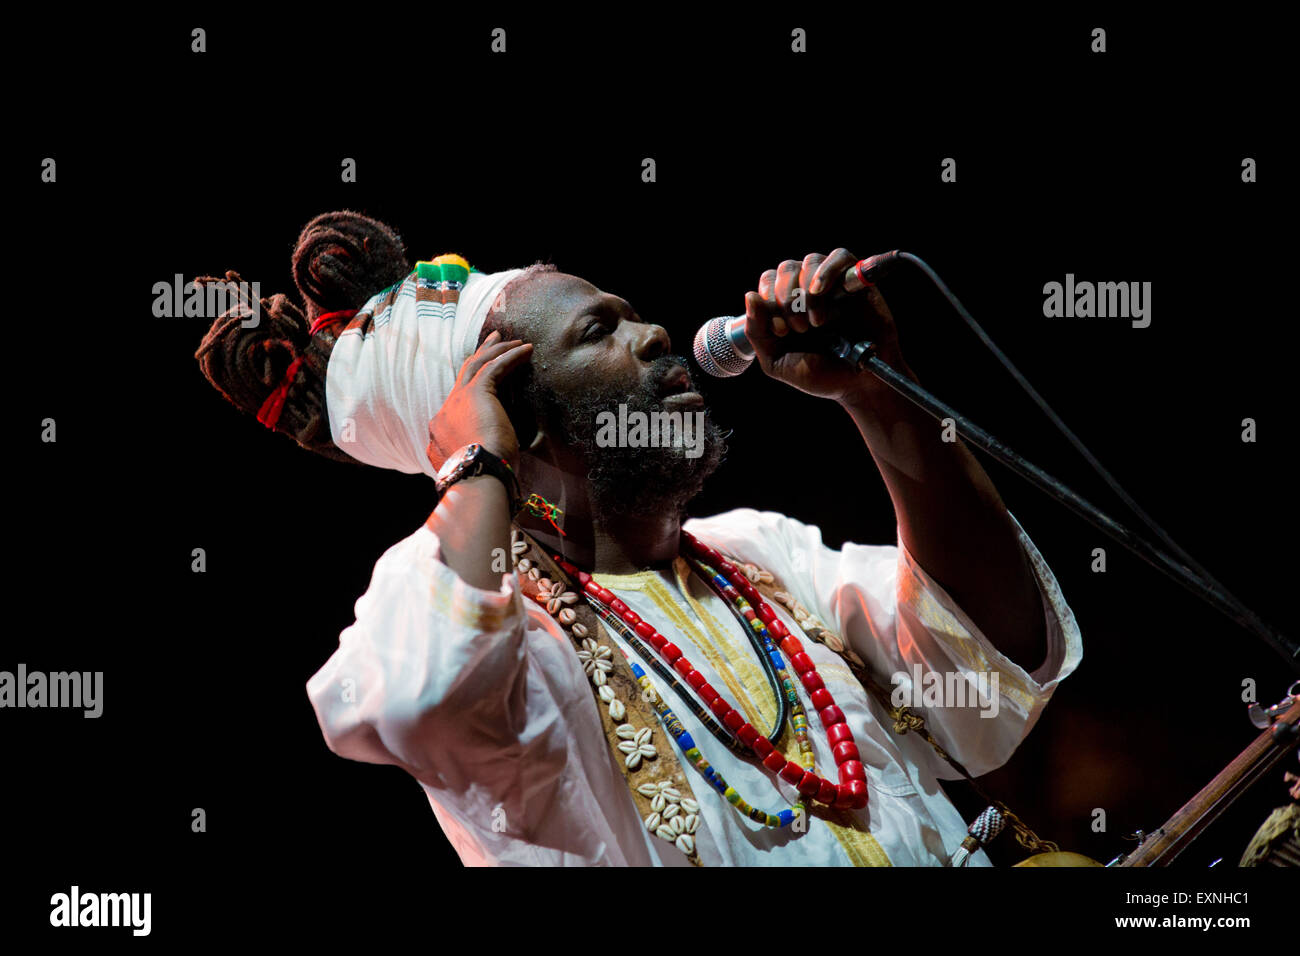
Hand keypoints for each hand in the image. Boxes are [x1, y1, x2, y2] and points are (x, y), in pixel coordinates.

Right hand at [427, 330, 532, 472]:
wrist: (476, 477)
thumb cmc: (481, 479)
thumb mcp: (471, 466)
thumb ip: (473, 456)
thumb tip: (486, 454)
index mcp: (441, 431)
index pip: (458, 400)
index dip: (473, 384)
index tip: (488, 377)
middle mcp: (445, 411)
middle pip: (464, 374)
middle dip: (480, 355)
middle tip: (494, 340)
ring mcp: (458, 400)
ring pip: (477, 365)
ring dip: (497, 350)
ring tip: (516, 341)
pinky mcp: (477, 393)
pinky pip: (495, 366)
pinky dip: (511, 356)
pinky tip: (526, 349)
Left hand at [743, 249, 910, 404]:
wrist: (859, 383)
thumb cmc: (819, 373)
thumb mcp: (776, 360)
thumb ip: (757, 332)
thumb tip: (749, 295)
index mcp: (784, 305)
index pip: (767, 281)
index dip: (768, 301)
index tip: (781, 332)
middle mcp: (806, 289)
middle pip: (785, 268)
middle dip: (787, 299)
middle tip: (800, 329)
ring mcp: (831, 283)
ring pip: (809, 261)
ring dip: (807, 291)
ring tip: (817, 322)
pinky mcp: (856, 281)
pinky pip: (840, 256)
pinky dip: (827, 270)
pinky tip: (821, 291)